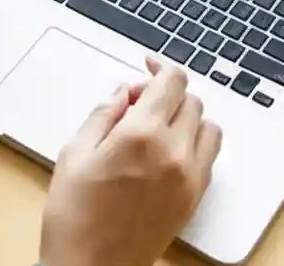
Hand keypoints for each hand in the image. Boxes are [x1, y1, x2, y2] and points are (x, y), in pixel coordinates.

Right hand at [40, 57, 222, 265]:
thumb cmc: (74, 217)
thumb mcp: (74, 153)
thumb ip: (103, 113)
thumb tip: (123, 91)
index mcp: (141, 135)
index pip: (172, 81)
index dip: (160, 67)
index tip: (148, 67)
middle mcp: (174, 153)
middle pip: (191, 100)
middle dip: (166, 95)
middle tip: (137, 107)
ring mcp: (190, 177)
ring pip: (208, 125)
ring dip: (186, 118)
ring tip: (156, 129)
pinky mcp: (195, 197)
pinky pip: (209, 156)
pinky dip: (195, 144)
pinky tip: (167, 153)